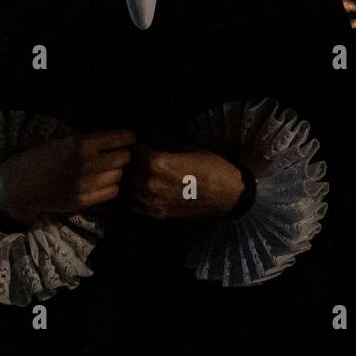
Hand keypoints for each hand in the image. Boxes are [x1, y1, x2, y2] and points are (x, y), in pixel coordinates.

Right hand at [0, 129, 134, 225]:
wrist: (17, 186)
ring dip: (116, 171)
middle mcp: (84, 164)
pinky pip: (111, 192)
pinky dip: (110, 186)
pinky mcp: (82, 201)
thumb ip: (89, 142)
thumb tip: (118, 139)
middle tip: (116, 154)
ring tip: (106, 169)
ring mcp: (84, 185)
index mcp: (79, 144)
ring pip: (118, 175)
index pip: (120, 139)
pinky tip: (100, 183)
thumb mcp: (63, 142)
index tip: (128, 138)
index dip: (127, 137)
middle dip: (122, 155)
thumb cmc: (40, 159)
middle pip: (124, 158)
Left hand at [127, 146, 245, 219]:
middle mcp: (150, 182)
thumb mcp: (189, 148)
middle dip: (131, 162)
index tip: (138, 143)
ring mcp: (151, 200)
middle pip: (127, 170)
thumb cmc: (211, 166)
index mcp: (158, 163)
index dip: (134, 145)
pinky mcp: (156, 214)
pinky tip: (144, 190)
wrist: (228, 194)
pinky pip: (134, 205)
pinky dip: (135, 196)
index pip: (133, 150)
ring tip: (140, 174)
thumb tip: (150, 141)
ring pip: (128, 188)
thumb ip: (165, 145)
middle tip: (137, 158)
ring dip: (132, 180)